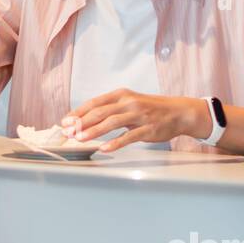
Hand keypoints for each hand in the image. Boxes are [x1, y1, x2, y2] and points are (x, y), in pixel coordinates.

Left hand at [62, 90, 206, 152]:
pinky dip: (115, 142)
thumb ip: (110, 110)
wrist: (178, 112)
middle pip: (100, 112)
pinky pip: (128, 136)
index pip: (94, 103)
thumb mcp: (129, 103)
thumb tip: (85, 120)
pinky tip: (103, 148)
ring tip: (80, 139)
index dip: (78, 113)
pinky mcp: (147, 128)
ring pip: (111, 122)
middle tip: (68, 132)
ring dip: (93, 131)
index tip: (65, 122)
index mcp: (121, 94)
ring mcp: (138, 115)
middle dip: (81, 123)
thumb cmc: (150, 109)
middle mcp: (128, 102)